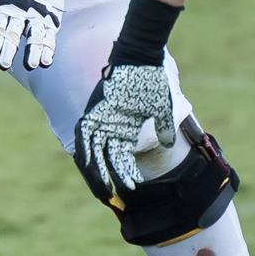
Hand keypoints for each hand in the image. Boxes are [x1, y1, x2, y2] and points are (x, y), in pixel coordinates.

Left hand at [0, 0, 64, 70]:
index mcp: (3, 6)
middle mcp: (21, 11)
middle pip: (15, 31)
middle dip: (9, 47)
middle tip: (3, 64)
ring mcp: (38, 17)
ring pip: (36, 34)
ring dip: (34, 49)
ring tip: (31, 65)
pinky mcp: (51, 22)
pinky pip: (50, 36)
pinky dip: (48, 48)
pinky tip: (45, 62)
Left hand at [73, 63, 173, 200]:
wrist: (140, 60)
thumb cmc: (151, 82)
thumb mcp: (161, 110)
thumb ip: (164, 128)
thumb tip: (171, 143)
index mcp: (126, 129)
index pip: (124, 157)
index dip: (126, 173)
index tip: (132, 187)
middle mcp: (112, 127)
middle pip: (108, 158)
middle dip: (111, 177)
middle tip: (114, 195)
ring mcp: (102, 119)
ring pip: (94, 151)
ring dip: (98, 169)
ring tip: (102, 187)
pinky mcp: (94, 110)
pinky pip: (84, 133)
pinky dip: (84, 147)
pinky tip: (85, 162)